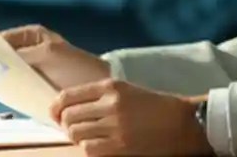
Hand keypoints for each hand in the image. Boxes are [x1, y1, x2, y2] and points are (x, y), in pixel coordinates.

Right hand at [1, 24, 110, 90]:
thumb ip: (23, 54)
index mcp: (30, 36)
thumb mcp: (48, 54)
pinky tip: (3, 94)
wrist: (94, 86)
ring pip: (7, 71)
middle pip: (2, 55)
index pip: (2, 37)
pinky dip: (9, 89)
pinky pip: (15, 86)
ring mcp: (28, 69)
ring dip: (0, 77)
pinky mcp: (31, 86)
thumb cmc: (74, 64)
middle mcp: (26, 50)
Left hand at [52, 79, 211, 156]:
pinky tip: (96, 146)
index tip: (54, 113)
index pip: (67, 96)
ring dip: (76, 137)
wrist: (182, 123)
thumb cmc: (154, 106)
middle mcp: (109, 105)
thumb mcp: (126, 90)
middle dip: (65, 124)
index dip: (55, 107)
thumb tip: (69, 106)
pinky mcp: (120, 147)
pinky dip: (88, 148)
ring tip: (84, 137)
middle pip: (68, 116)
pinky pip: (89, 149)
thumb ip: (99, 95)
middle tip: (71, 128)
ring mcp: (114, 127)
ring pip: (76, 133)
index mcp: (110, 87)